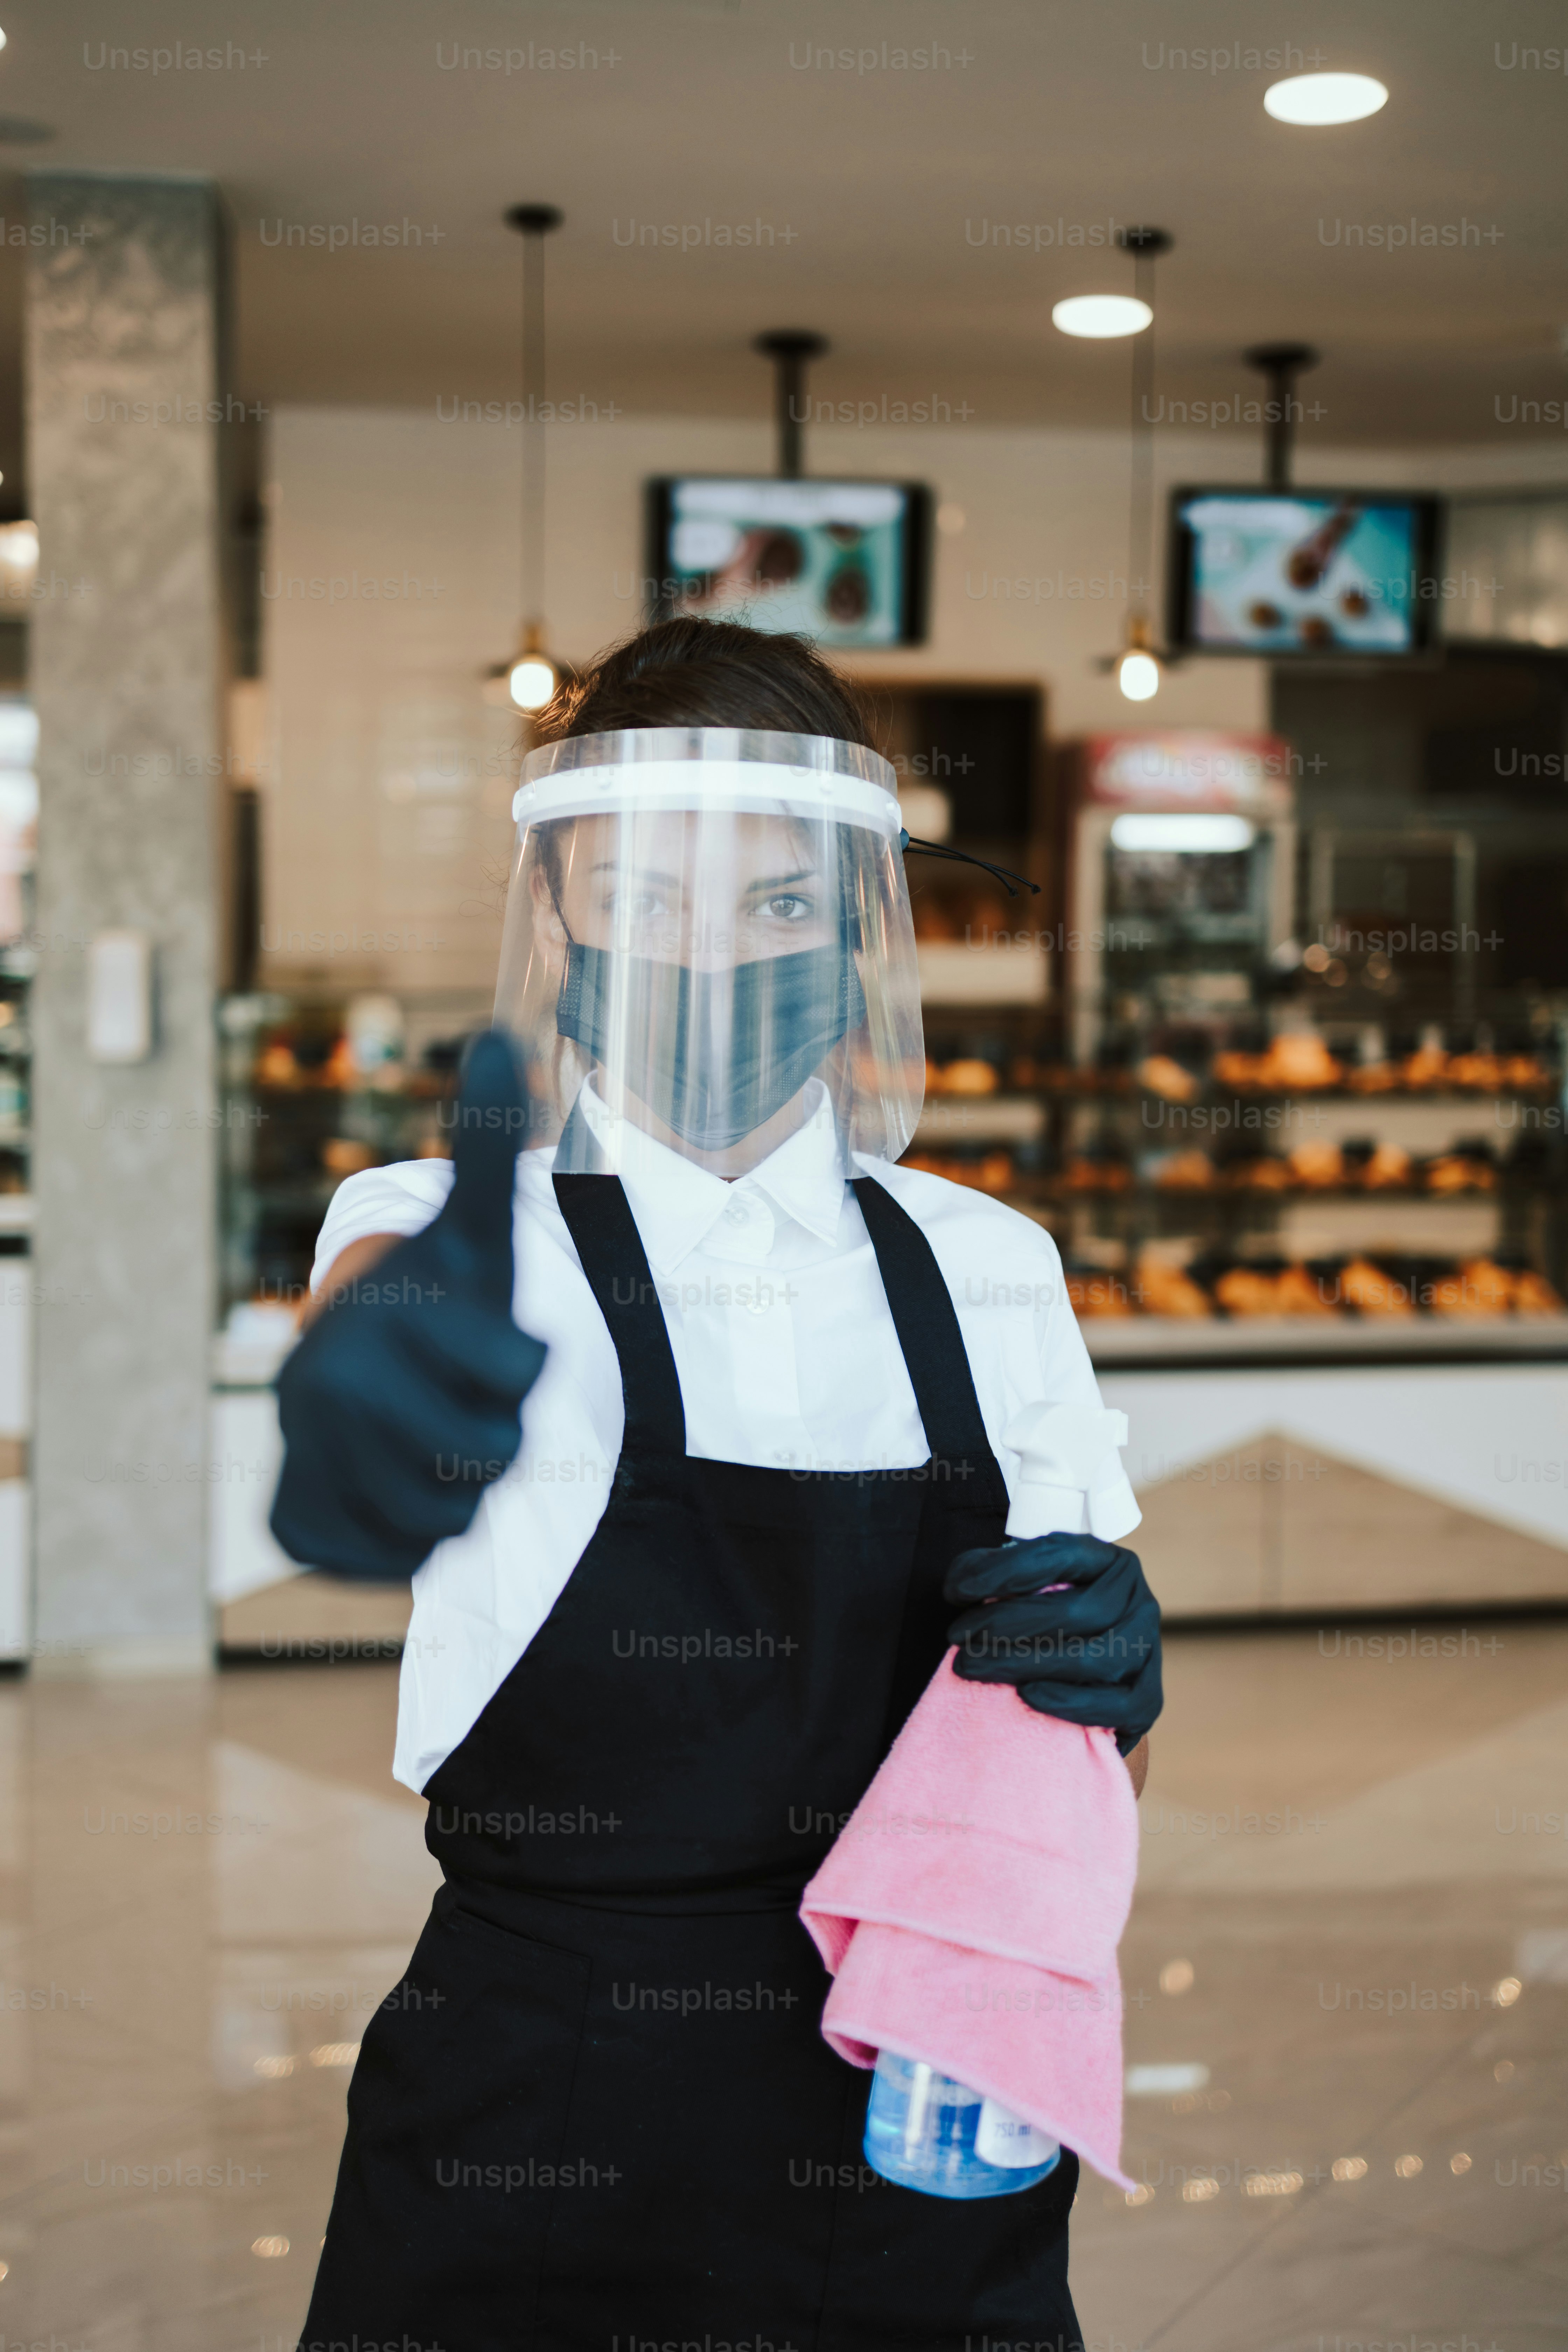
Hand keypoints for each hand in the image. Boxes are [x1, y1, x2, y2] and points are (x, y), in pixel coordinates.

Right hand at [269, 1031, 546, 1580]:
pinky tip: (395, 1484)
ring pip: (446, 1521)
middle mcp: (322, 1385)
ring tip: (433, 1439)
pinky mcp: (294, 1523)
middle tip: (465, 1402)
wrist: (358, 1364)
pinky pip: (397, 1562)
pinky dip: (412, 1539)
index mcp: (380, 1315)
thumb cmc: (439, 1298)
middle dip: (496, 1438)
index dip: (525, 1366)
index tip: (487, 1341)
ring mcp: (300, 1457)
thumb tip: (499, 1032)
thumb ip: (488, 1142)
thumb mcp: (474, 1227)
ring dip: (461, 1492)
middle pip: (487, 1459)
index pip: (523, 1379)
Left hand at [943, 1531, 1161, 1755]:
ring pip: (1097, 1657)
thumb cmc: (1044, 1620)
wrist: (1084, 1677)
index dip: (1006, 1570)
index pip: (1061, 1555)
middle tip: (957, 1638)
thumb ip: (989, 1573)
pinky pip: (1117, 1705)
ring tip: (972, 1667)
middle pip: (1078, 1612)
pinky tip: (1026, 1695)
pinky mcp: (1148, 1699)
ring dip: (1027, 1663)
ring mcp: (1149, 1650)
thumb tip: (962, 1585)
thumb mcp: (1019, 1584)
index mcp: (1107, 1561)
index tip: (956, 1590)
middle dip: (1007, 1624)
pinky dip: (1070, 1703)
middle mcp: (1138, 1600)